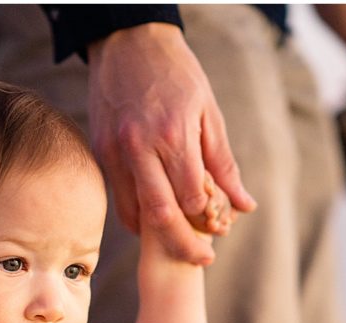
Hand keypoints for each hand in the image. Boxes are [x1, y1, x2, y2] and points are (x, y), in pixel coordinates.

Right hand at [87, 24, 254, 264]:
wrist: (127, 40)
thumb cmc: (176, 73)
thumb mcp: (209, 111)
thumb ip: (224, 163)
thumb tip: (244, 206)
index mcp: (173, 134)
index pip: (192, 198)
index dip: (207, 217)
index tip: (218, 223)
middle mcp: (140, 148)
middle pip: (162, 217)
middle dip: (185, 245)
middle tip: (203, 259)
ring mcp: (116, 153)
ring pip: (136, 216)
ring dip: (159, 235)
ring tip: (179, 239)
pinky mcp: (102, 154)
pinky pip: (121, 201)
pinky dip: (139, 217)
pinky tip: (155, 217)